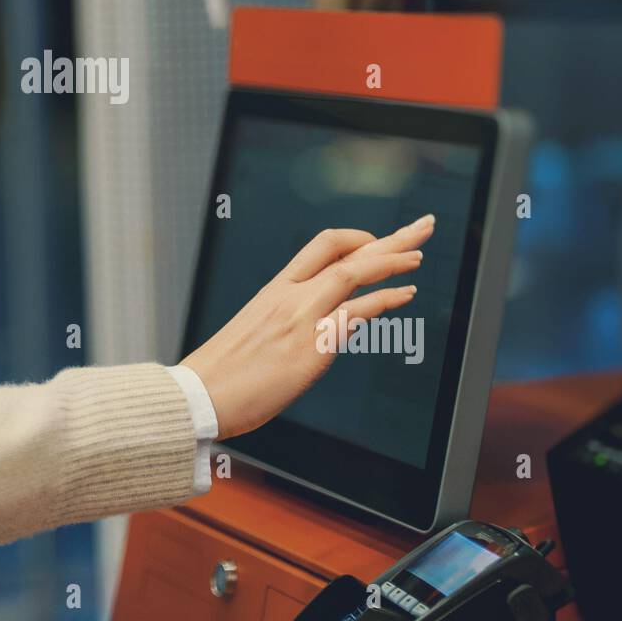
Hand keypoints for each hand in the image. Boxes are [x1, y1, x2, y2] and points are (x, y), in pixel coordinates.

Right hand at [179, 215, 434, 439]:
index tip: (379, 242)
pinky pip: (356, 312)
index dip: (357, 239)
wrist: (199, 395)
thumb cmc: (221, 374)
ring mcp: (301, 317)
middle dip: (390, 237)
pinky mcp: (311, 345)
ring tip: (419, 255)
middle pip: (347, 250)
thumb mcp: (252, 334)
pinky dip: (386, 299)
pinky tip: (406, 293)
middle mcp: (290, 295)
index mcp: (274, 290)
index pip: (321, 246)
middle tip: (422, 225)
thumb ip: (282, 325)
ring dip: (394, 260)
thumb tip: (305, 337)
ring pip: (354, 272)